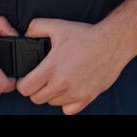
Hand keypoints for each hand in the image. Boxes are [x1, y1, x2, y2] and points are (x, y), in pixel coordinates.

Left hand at [16, 17, 134, 114]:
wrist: (112, 43)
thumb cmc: (87, 35)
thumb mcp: (58, 26)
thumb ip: (36, 27)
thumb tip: (26, 34)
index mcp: (51, 68)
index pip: (25, 88)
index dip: (23, 83)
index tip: (27, 78)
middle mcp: (61, 84)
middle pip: (36, 99)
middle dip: (36, 89)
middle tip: (42, 78)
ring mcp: (74, 93)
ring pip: (52, 103)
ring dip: (51, 94)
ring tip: (57, 80)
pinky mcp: (86, 98)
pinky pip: (68, 110)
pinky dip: (66, 103)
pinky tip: (68, 90)